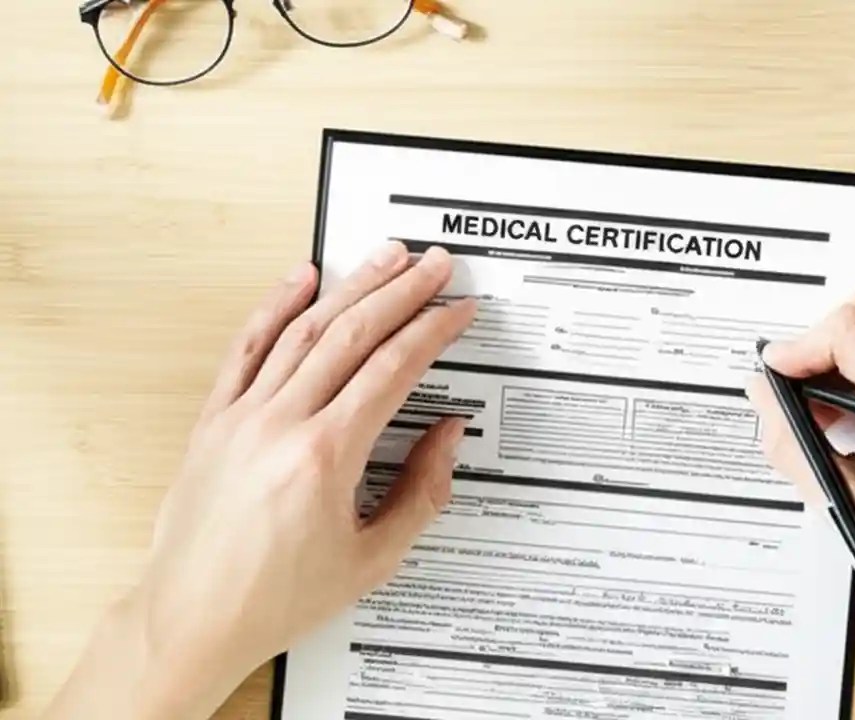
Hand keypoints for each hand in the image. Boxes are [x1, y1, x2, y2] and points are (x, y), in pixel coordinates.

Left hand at [46, 242, 476, 719]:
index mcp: (325, 457)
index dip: (432, 331)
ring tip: (385, 257)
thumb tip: (446, 437)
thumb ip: (421, 492)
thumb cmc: (273, 599)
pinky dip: (274, 306)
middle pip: (352, 334)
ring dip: (351, 286)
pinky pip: (246, 348)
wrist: (192, 620)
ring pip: (304, 329)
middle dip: (402, 292)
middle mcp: (280, 425)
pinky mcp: (214, 421)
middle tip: (434, 265)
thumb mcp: (372, 558)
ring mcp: (242, 417)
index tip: (457, 311)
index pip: (392, 369)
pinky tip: (300, 278)